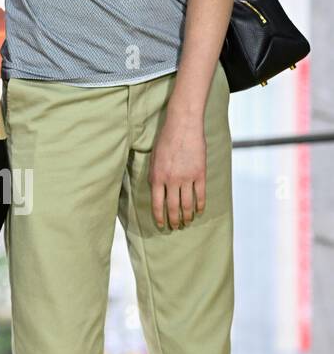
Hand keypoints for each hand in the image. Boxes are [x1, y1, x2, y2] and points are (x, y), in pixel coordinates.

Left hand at [148, 111, 206, 230]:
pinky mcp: (200, 174)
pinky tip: (199, 211)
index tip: (161, 225)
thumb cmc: (165, 140)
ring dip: (186, 215)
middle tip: (175, 226)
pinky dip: (200, 205)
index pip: (157, 203)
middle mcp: (171, 180)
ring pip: (187, 204)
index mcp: (157, 176)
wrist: (183, 126)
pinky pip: (200, 194)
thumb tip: (156, 191)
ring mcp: (186, 178)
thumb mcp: (153, 158)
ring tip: (186, 222)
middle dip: (173, 220)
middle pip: (173, 207)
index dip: (159, 216)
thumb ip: (155, 175)